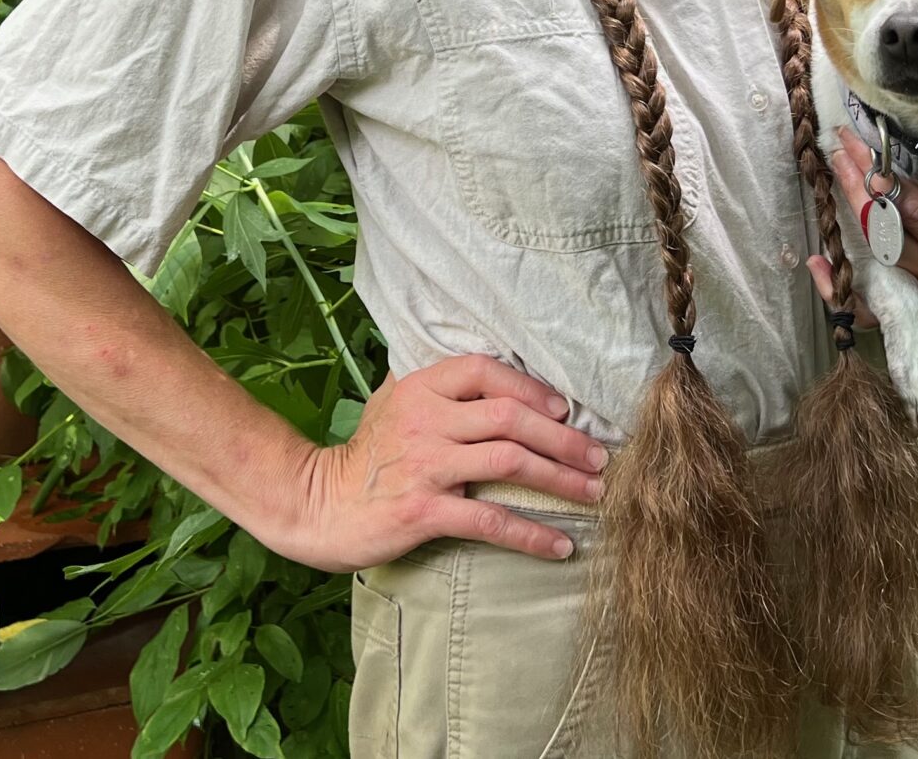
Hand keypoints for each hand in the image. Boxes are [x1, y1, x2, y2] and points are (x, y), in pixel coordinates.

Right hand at [267, 354, 609, 572]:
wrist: (318, 505)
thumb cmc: (365, 455)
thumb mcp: (391, 402)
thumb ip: (435, 387)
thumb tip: (489, 375)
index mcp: (420, 388)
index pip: (485, 372)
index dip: (530, 387)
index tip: (563, 411)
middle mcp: (425, 420)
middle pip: (510, 417)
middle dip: (563, 438)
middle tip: (599, 457)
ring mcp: (426, 465)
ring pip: (509, 462)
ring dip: (560, 479)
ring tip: (593, 493)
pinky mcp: (425, 511)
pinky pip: (490, 520)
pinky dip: (532, 534)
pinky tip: (560, 545)